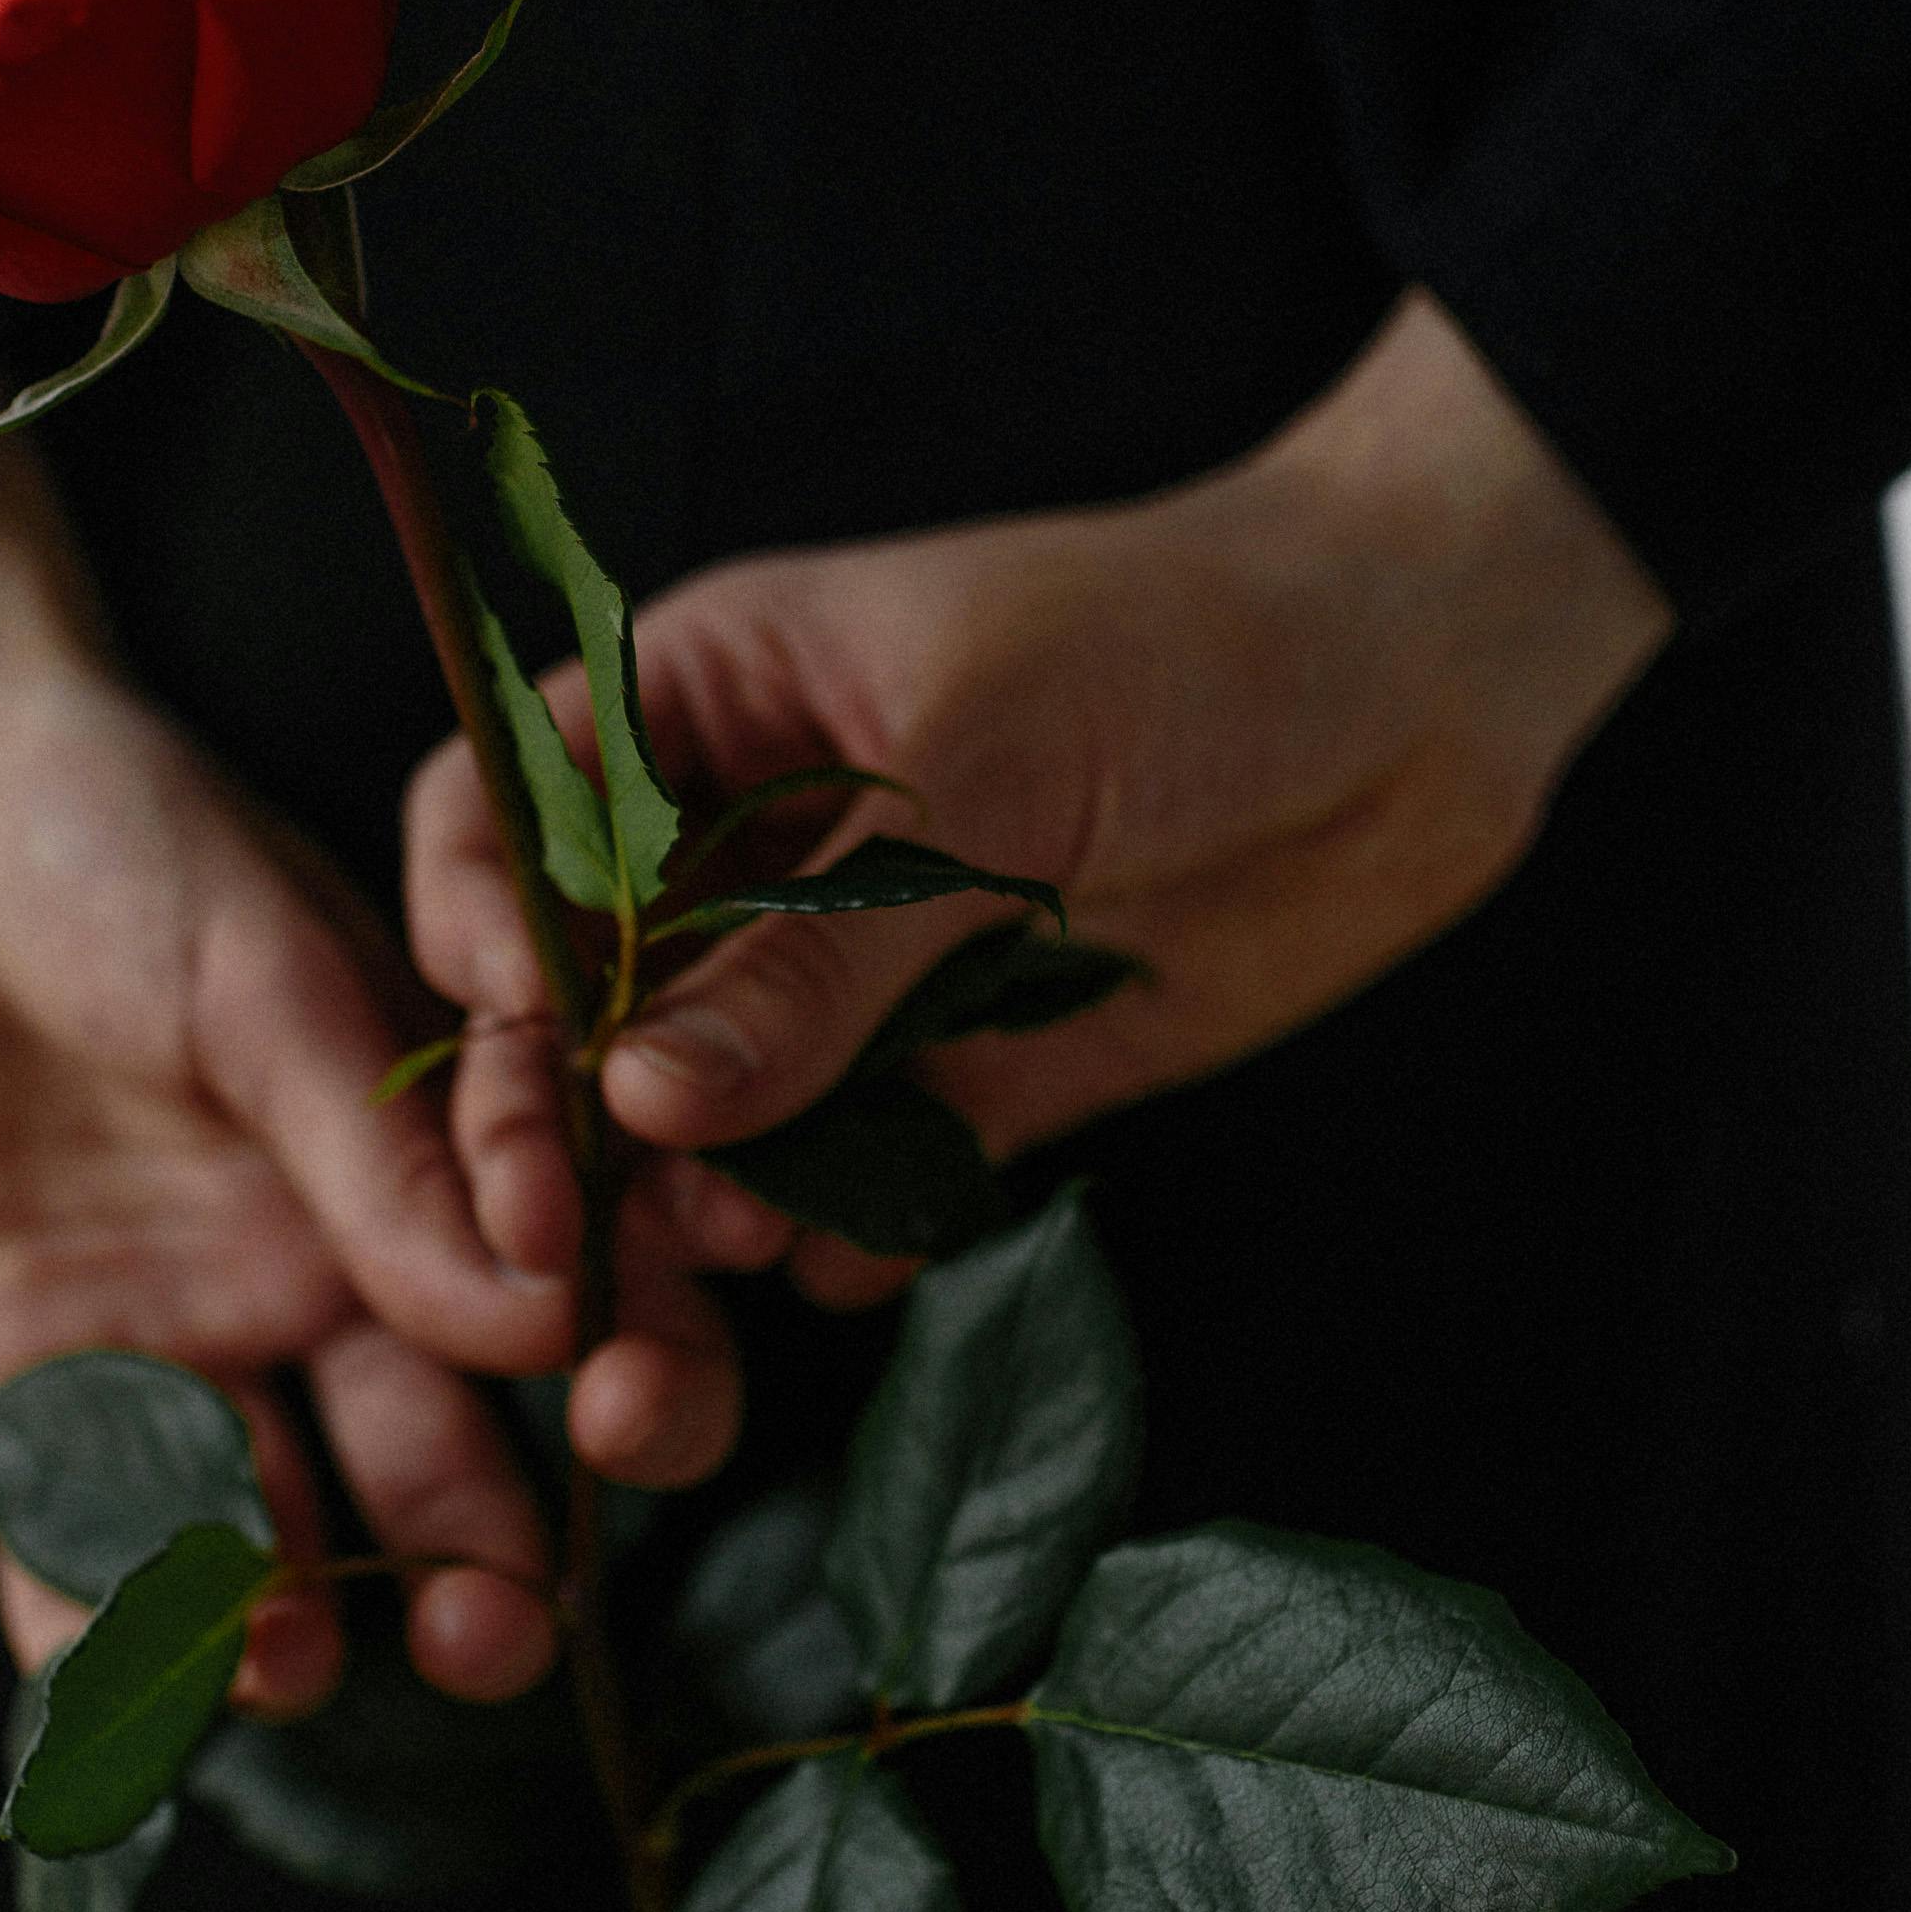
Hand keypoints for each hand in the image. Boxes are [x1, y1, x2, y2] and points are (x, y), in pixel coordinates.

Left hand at [0, 403, 575, 1710]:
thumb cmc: (112, 833)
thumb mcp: (268, 978)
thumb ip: (389, 1153)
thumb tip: (545, 1312)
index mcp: (422, 1169)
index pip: (558, 1315)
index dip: (615, 1387)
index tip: (626, 1433)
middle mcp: (317, 1278)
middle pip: (434, 1468)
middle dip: (478, 1569)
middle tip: (496, 1635)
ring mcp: (171, 1331)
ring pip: (262, 1523)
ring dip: (291, 1614)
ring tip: (295, 1654)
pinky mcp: (15, 1365)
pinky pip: (61, 1523)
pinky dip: (83, 1620)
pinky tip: (108, 1690)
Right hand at [406, 294, 1672, 1352]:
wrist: (1426, 689)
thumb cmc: (1185, 638)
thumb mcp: (975, 760)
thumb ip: (811, 951)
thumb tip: (640, 1101)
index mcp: (704, 703)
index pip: (509, 818)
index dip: (484, 933)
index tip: (524, 1044)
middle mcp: (751, 850)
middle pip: (583, 1006)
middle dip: (561, 1128)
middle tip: (567, 1245)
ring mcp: (853, 974)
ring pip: (708, 1123)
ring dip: (691, 1214)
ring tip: (715, 1273)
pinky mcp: (965, 1074)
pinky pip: (856, 1183)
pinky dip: (842, 1238)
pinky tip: (852, 1261)